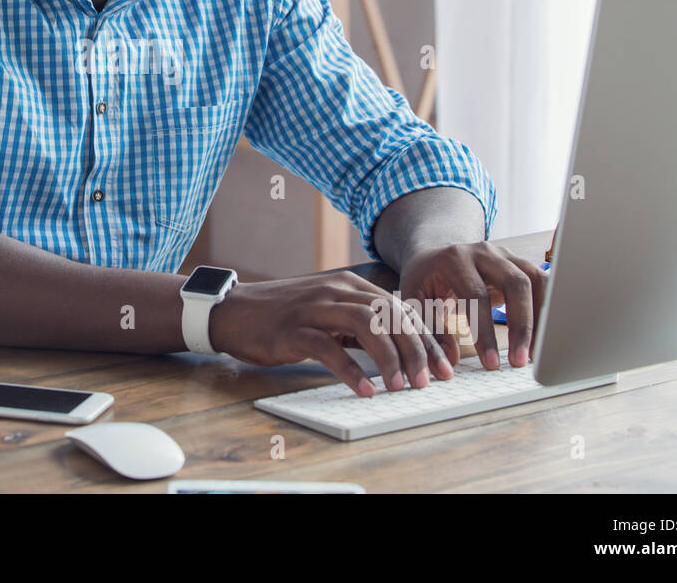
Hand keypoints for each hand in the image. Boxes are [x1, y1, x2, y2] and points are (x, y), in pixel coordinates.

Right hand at [209, 272, 454, 397]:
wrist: (234, 311)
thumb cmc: (284, 316)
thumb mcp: (328, 311)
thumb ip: (359, 322)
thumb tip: (399, 346)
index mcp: (349, 285)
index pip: (400, 308)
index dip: (426, 337)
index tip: (442, 365)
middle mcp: (336, 291)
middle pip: (389, 314)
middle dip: (416, 348)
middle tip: (430, 379)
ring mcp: (314, 308)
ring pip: (366, 326)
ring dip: (390, 357)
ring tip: (403, 386)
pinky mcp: (293, 330)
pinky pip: (329, 349)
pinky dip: (352, 371)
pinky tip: (365, 390)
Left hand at [397, 241, 546, 369]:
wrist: (435, 256)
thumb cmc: (425, 280)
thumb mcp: (415, 300)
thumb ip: (428, 330)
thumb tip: (446, 364)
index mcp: (454, 259)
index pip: (475, 294)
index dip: (485, 330)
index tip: (491, 362)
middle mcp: (484, 251)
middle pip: (515, 283)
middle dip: (521, 325)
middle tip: (520, 362)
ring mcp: (506, 255)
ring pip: (536, 281)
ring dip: (541, 320)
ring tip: (537, 354)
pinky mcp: (520, 264)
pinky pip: (543, 284)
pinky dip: (548, 310)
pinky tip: (544, 338)